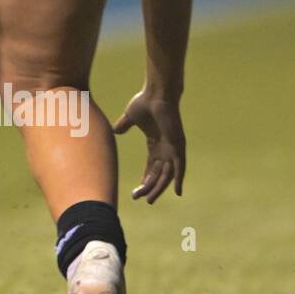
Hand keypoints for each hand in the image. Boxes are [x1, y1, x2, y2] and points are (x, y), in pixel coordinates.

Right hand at [113, 88, 185, 202]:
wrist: (157, 94)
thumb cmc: (145, 102)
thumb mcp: (130, 117)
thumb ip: (123, 125)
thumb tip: (114, 130)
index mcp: (155, 143)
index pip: (151, 167)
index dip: (145, 179)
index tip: (137, 191)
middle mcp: (165, 149)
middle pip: (158, 174)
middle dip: (148, 187)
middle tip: (138, 198)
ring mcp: (173, 148)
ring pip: (166, 174)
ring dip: (158, 187)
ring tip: (148, 199)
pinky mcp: (178, 146)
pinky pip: (180, 167)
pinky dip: (178, 179)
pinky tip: (176, 191)